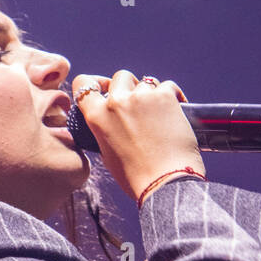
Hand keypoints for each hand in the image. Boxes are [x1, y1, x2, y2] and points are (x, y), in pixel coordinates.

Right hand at [72, 71, 202, 202]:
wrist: (165, 182)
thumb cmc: (136, 176)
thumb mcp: (108, 154)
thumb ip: (104, 131)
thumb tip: (110, 122)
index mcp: (97, 117)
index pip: (83, 84)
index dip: (94, 83)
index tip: (103, 88)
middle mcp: (117, 102)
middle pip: (120, 77)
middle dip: (129, 87)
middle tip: (138, 104)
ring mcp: (141, 97)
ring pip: (146, 82)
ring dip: (151, 95)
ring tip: (158, 116)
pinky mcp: (165, 97)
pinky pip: (168, 86)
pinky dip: (173, 96)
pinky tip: (176, 111)